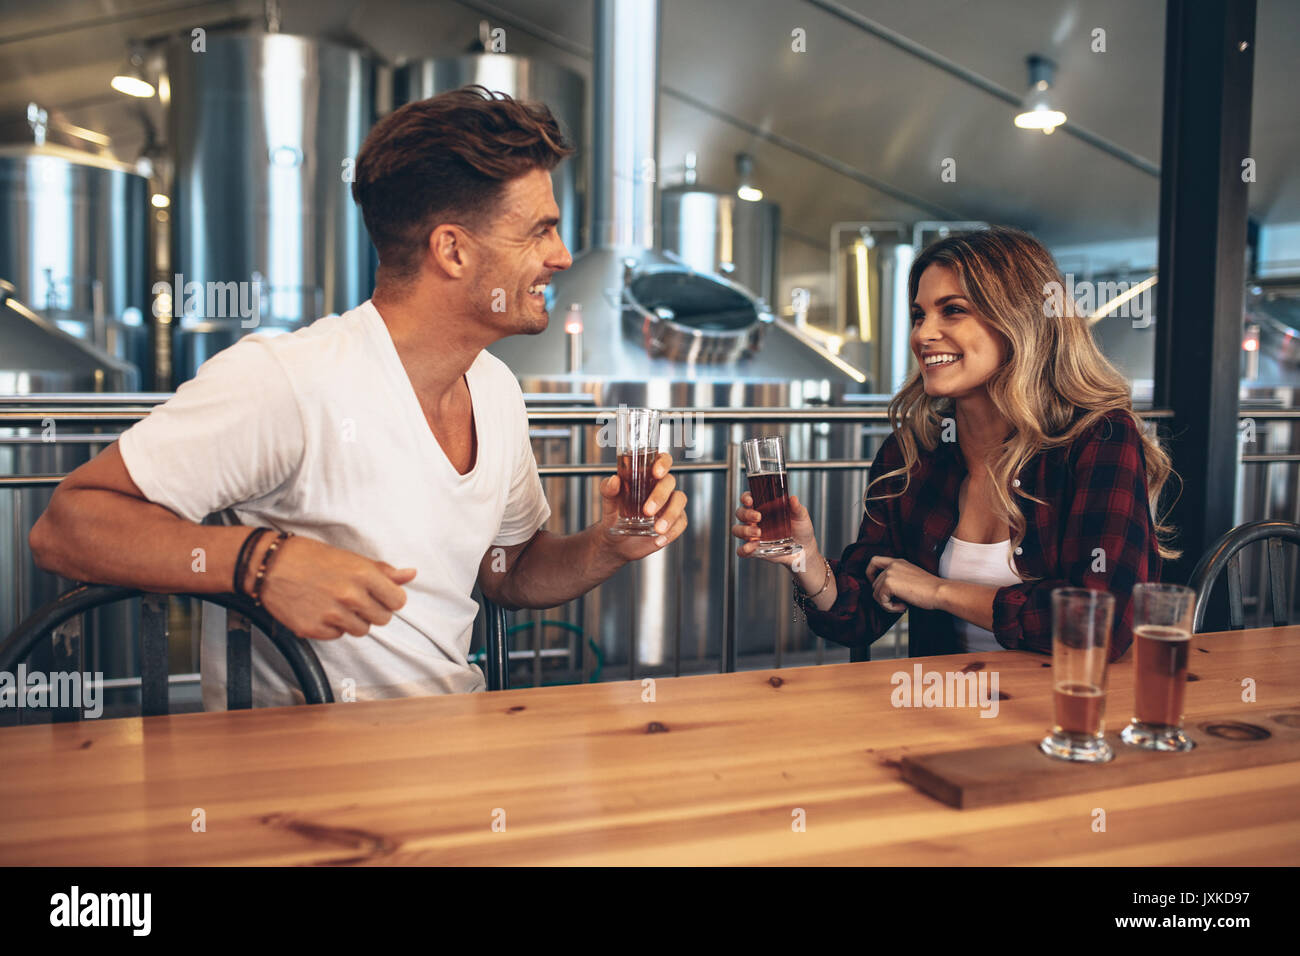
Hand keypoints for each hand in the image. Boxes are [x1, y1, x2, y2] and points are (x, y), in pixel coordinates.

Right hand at [252, 535, 414, 639]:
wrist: (270, 565)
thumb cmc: (311, 557)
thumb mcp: (350, 557)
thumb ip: (382, 570)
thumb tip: (411, 574)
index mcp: (363, 575)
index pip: (397, 601)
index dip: (390, 598)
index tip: (381, 595)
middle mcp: (350, 596)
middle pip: (382, 619)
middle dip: (374, 611)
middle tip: (357, 599)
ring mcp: (332, 615)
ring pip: (361, 630)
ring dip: (354, 620)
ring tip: (337, 603)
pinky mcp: (314, 629)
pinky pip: (338, 635)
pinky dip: (333, 626)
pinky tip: (321, 609)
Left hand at [597, 452, 687, 560]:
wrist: (616, 544)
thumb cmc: (614, 518)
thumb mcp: (607, 505)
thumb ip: (608, 491)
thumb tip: (614, 480)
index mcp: (646, 478)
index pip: (662, 461)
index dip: (663, 462)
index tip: (656, 472)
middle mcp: (660, 489)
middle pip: (669, 482)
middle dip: (660, 495)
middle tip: (647, 510)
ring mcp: (669, 505)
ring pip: (679, 501)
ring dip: (670, 514)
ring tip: (657, 528)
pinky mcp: (674, 523)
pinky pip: (681, 523)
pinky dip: (672, 531)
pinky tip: (658, 539)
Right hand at [732, 492, 817, 567]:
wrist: (805, 549)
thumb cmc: (801, 529)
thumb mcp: (801, 516)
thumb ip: (797, 508)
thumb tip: (793, 498)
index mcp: (764, 508)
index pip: (748, 498)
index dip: (745, 498)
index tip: (750, 500)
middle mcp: (756, 520)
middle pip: (740, 513)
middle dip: (746, 514)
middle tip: (758, 517)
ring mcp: (754, 535)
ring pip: (737, 530)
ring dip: (744, 530)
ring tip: (758, 533)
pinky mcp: (755, 549)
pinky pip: (742, 550)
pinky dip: (743, 549)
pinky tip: (752, 548)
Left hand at [864, 555, 941, 611]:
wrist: (939, 591)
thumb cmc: (930, 589)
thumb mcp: (911, 578)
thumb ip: (897, 579)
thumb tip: (883, 593)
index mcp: (898, 562)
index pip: (874, 561)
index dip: (870, 574)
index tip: (878, 586)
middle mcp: (892, 565)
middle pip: (874, 584)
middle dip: (884, 597)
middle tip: (899, 603)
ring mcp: (889, 573)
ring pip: (876, 593)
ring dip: (888, 603)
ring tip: (903, 605)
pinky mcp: (888, 583)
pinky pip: (880, 600)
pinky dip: (890, 607)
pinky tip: (903, 606)